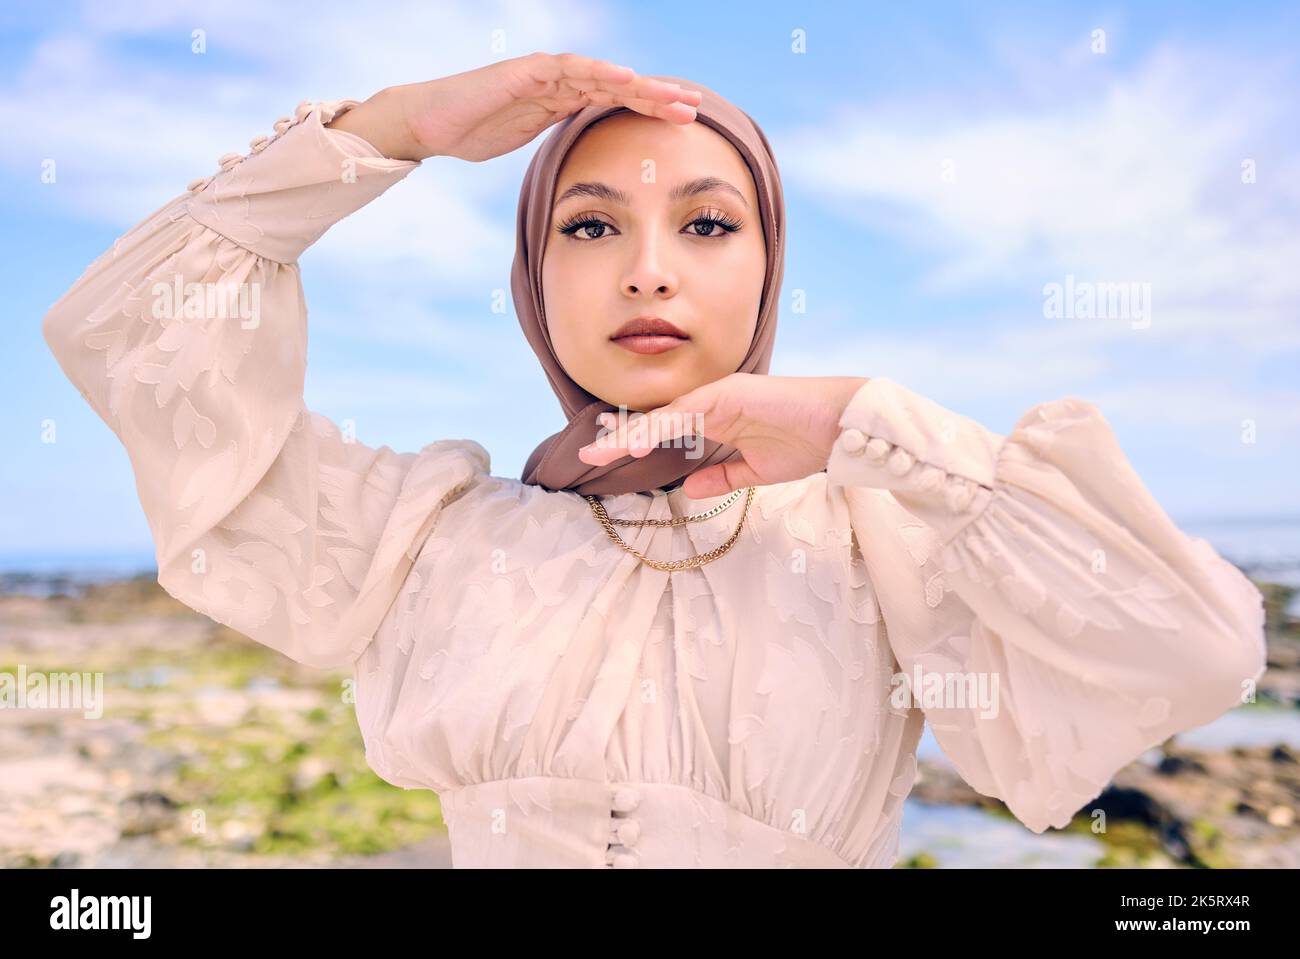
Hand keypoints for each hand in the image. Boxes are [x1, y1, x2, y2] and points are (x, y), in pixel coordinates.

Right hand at [383, 52, 702, 161]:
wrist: (430, 122)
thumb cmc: (473, 131)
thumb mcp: (527, 141)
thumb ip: (557, 144)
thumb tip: (584, 167)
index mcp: (563, 100)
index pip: (617, 102)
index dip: (652, 109)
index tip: (687, 121)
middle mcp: (559, 81)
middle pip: (619, 87)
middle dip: (658, 96)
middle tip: (697, 106)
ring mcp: (543, 73)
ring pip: (602, 76)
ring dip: (639, 86)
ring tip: (673, 95)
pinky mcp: (523, 72)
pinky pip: (567, 70)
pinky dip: (597, 73)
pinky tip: (625, 79)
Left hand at [577, 374, 870, 498]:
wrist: (842, 427)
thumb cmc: (806, 443)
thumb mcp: (755, 471)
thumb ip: (721, 476)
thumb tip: (687, 488)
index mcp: (716, 417)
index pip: (667, 431)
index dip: (635, 442)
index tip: (604, 458)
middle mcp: (712, 401)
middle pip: (656, 420)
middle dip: (620, 436)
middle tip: (584, 453)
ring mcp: (719, 394)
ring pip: (663, 417)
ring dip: (628, 434)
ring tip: (596, 450)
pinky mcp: (729, 393)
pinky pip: (685, 414)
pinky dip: (658, 428)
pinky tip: (633, 442)